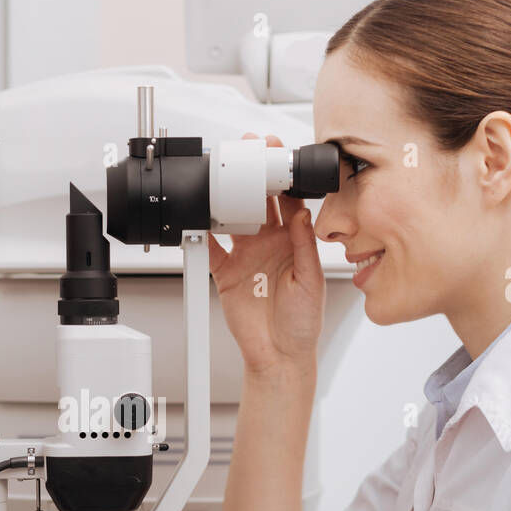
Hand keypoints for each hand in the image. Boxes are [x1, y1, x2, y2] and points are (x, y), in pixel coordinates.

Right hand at [208, 133, 325, 376]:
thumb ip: (304, 247)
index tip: (277, 157)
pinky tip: (198, 219)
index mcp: (294, 241)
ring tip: (222, 181)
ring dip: (227, 199)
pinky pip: (210, 248)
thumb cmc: (303, 323)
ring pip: (233, 218)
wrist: (279, 354)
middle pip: (258, 201)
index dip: (282, 177)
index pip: (288, 200)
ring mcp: (246, 256)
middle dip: (252, 176)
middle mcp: (270, 244)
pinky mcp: (226, 272)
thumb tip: (301, 214)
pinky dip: (202, 233)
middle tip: (246, 156)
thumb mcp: (311, 281)